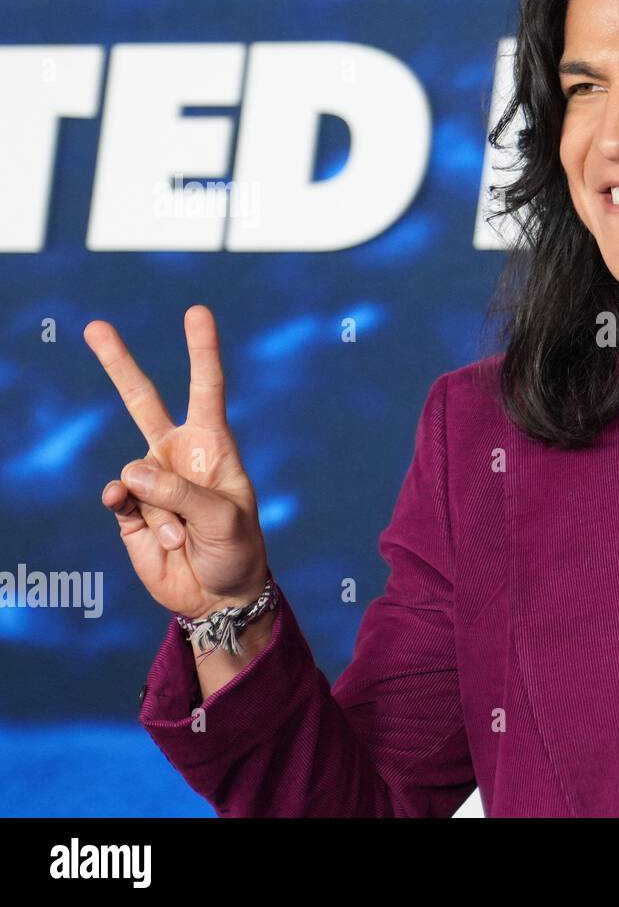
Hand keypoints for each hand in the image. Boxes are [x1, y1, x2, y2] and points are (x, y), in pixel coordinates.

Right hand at [84, 305, 268, 620]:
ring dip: (162, 513)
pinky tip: (148, 528)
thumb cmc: (236, 549)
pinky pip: (117, 498)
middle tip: (94, 326)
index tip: (196, 312)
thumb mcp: (224, 519)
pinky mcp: (129, 510)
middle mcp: (177, 455)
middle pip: (141, 401)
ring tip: (186, 538)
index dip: (201, 350)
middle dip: (117, 364)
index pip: (206, 389)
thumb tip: (128, 472)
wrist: (218, 595)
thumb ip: (180, 493)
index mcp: (213, 446)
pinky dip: (129, 512)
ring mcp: (150, 480)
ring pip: (136, 477)